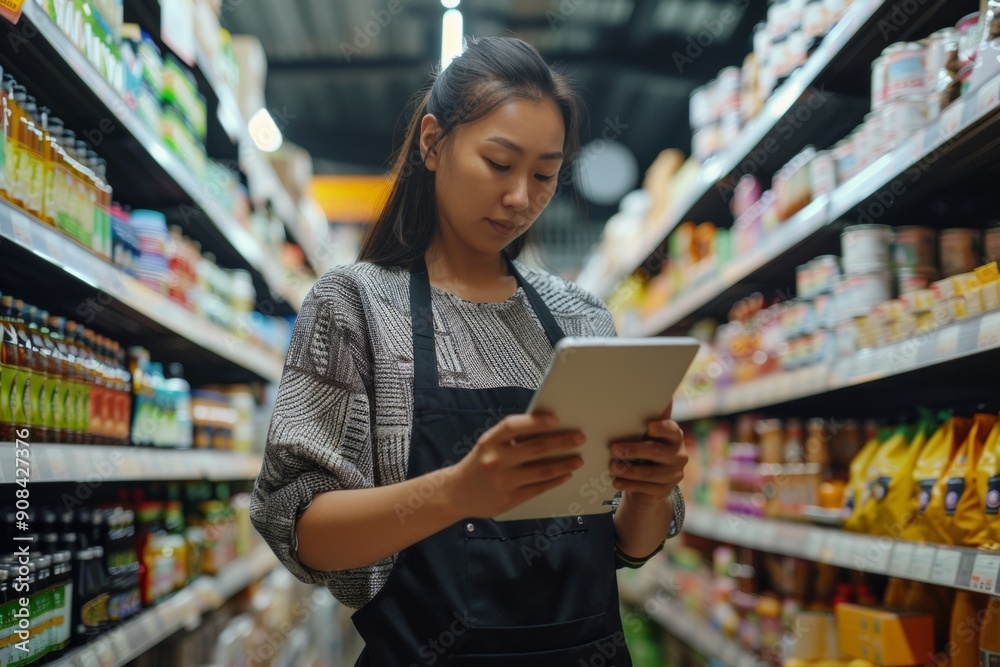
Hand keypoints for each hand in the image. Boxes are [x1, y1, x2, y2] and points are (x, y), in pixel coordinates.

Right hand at [447, 413, 584, 518]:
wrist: (456, 493)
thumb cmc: (479, 463)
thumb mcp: (488, 445)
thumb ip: (510, 438)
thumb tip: (546, 429)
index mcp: (490, 441)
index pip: (515, 426)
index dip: (536, 422)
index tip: (556, 420)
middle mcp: (495, 460)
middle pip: (536, 448)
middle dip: (562, 442)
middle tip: (580, 438)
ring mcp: (503, 481)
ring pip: (542, 471)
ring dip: (564, 464)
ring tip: (578, 459)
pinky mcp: (509, 499)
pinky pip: (539, 488)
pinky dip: (555, 480)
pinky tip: (566, 474)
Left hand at [609, 402, 686, 510]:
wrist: (651, 481)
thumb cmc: (646, 451)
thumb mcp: (648, 436)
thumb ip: (651, 420)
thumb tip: (663, 398)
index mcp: (675, 436)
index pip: (671, 429)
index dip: (660, 428)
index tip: (647, 426)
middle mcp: (679, 455)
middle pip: (655, 451)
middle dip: (633, 450)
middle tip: (613, 449)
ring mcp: (674, 475)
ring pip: (650, 473)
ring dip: (628, 470)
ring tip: (612, 467)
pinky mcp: (665, 490)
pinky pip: (645, 488)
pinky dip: (628, 484)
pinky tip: (616, 481)